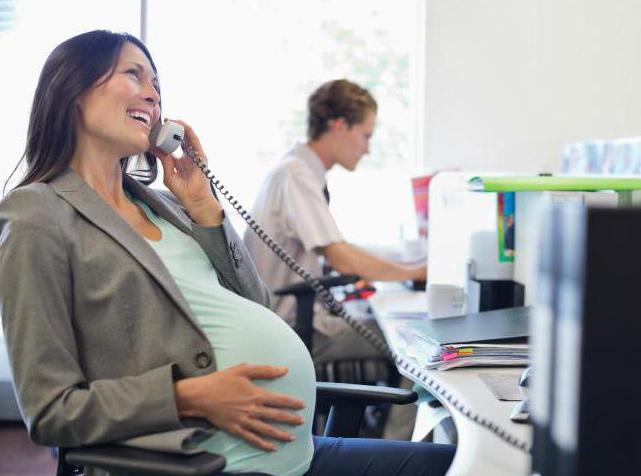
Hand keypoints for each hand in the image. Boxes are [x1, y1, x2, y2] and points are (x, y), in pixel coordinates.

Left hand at [152, 119, 222, 225]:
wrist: (194, 200)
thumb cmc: (184, 191)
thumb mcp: (169, 174)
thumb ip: (165, 161)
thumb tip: (156, 149)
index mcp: (181, 161)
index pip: (173, 145)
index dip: (165, 137)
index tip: (156, 131)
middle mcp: (189, 156)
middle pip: (181, 138)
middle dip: (172, 129)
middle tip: (162, 122)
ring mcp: (195, 156)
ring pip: (188, 136)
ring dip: (180, 127)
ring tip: (171, 120)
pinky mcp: (201, 156)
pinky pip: (195, 140)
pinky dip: (189, 131)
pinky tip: (182, 125)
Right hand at [174, 364, 305, 450]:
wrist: (201, 396)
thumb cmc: (222, 380)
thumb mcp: (244, 369)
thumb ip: (265, 370)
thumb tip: (284, 369)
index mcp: (257, 394)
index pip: (280, 400)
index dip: (293, 403)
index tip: (302, 405)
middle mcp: (253, 410)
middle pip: (277, 416)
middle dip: (291, 419)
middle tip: (302, 422)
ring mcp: (245, 421)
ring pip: (267, 430)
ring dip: (281, 434)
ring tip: (292, 438)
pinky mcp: (236, 429)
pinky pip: (253, 439)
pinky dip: (264, 445)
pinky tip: (272, 448)